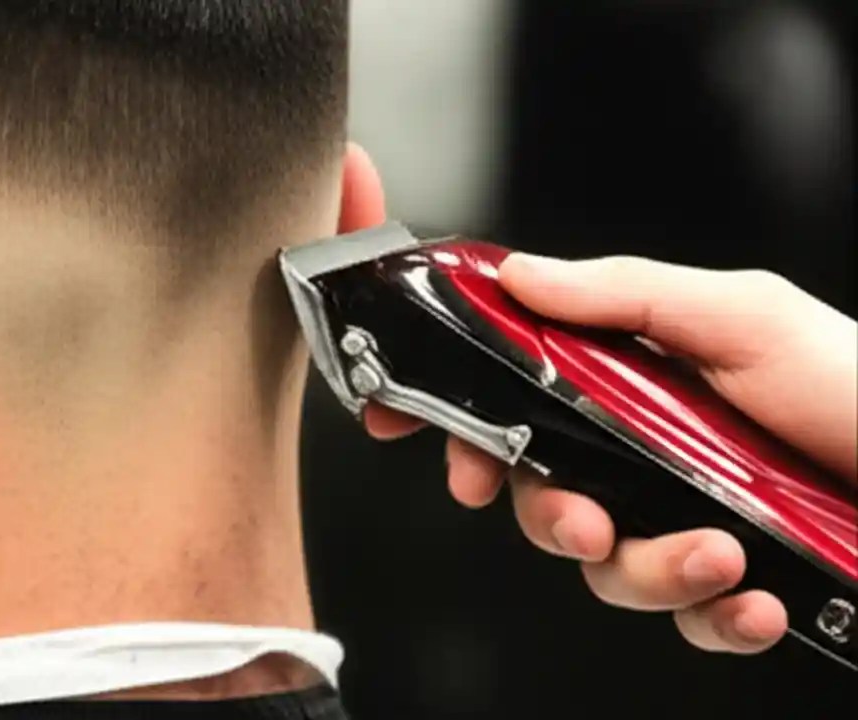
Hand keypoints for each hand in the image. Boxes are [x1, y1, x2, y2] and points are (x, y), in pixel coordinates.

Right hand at [367, 253, 857, 654]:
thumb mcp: (742, 317)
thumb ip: (623, 296)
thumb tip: (520, 273)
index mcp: (635, 378)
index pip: (514, 386)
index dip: (453, 405)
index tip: (408, 421)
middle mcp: (647, 449)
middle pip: (542, 493)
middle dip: (550, 516)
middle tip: (587, 520)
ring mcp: (687, 516)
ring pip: (606, 569)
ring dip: (651, 574)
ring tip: (719, 558)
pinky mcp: (734, 581)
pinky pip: (686, 619)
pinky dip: (716, 619)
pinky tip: (759, 601)